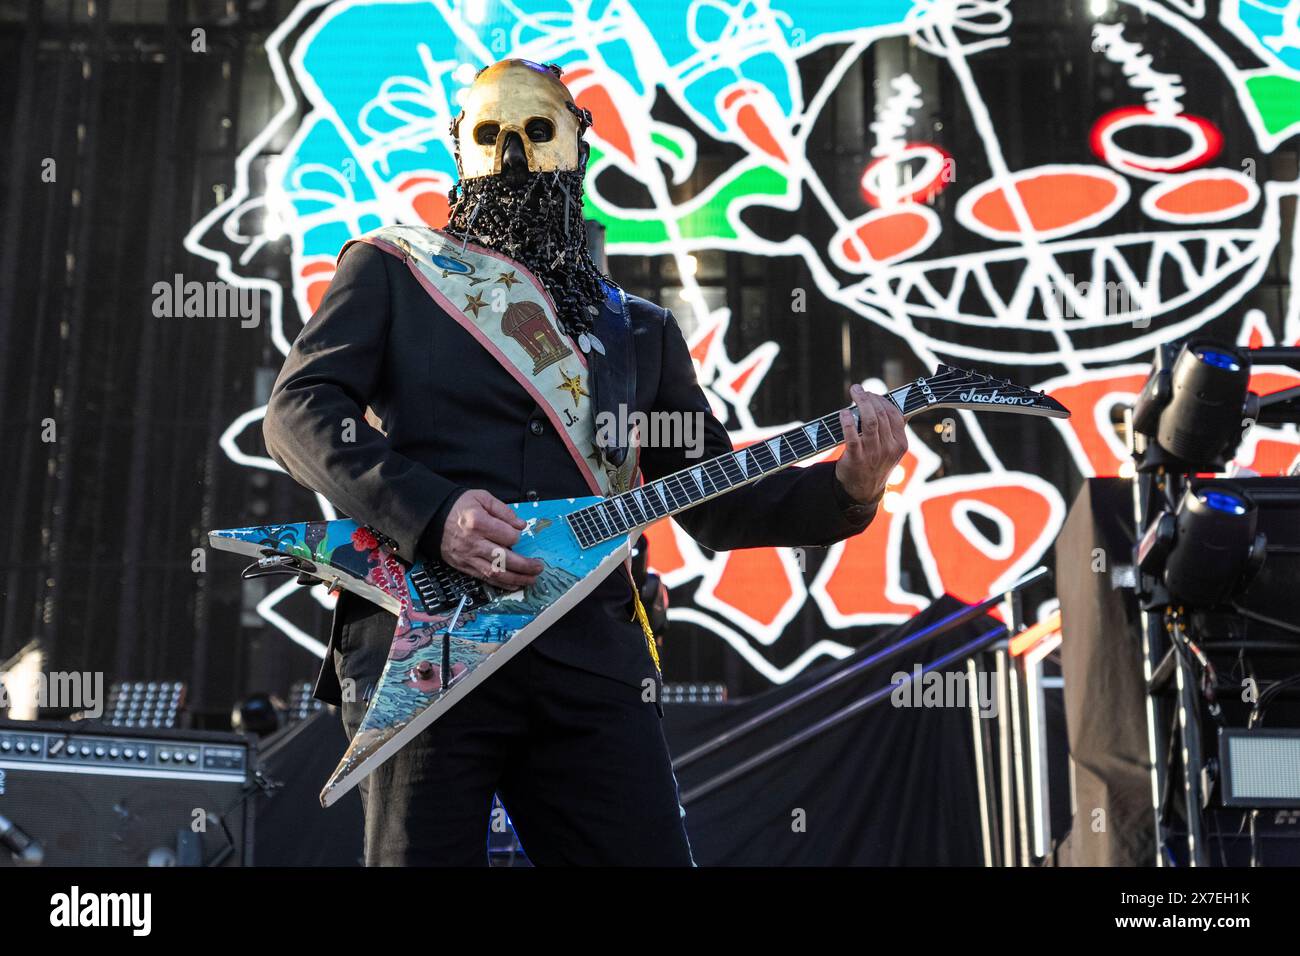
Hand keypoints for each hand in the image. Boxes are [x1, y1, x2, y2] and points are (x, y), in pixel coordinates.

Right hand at [440, 489, 543, 588]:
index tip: (517, 532)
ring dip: (517, 578)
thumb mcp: (482, 497)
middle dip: (525, 565)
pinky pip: (484, 578)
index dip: (517, 535)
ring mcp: (468, 556)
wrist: (433, 518)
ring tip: (532, 579)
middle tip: (539, 566)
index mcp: (478, 522)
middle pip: (504, 559)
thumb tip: (520, 525)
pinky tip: (515, 583)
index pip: (508, 536)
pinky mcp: (464, 566)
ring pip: (496, 573)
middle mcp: (473, 542)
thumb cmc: (459, 507)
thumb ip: (503, 510)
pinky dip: (502, 583)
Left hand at [834, 384, 907, 505]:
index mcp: (900, 444)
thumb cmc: (874, 464)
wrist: (862, 491)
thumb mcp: (890, 450)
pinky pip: (852, 436)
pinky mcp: (857, 458)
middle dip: (870, 398)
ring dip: (861, 403)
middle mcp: (889, 448)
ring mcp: (873, 453)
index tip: (872, 394)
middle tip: (859, 390)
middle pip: (882, 415)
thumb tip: (890, 405)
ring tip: (855, 392)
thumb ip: (891, 430)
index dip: (882, 400)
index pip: (895, 415)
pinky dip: (848, 422)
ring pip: (870, 422)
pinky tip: (844, 413)